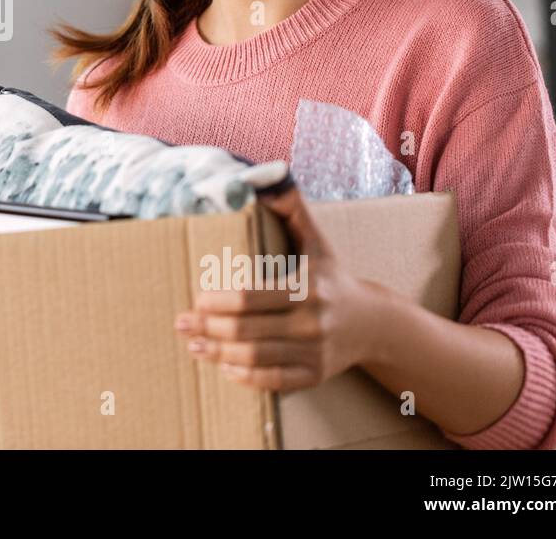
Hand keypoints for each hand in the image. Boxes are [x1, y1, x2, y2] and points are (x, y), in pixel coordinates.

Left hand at [174, 184, 383, 390]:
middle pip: (248, 331)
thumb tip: (270, 174)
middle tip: (181, 323)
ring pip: (256, 359)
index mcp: (308, 287)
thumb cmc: (331, 276)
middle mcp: (313, 323)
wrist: (374, 323)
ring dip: (218, 354)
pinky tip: (223, 367)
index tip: (197, 299)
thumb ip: (292, 207)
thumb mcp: (316, 239)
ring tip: (193, 345)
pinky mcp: (315, 375)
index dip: (219, 302)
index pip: (252, 298)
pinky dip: (245, 377)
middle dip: (209, 328)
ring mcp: (315, 353)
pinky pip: (274, 382)